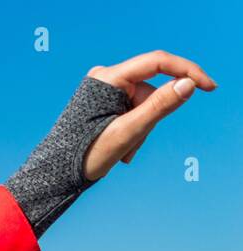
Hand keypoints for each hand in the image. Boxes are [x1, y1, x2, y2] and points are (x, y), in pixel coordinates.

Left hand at [83, 50, 216, 180]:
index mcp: (107, 79)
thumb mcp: (128, 132)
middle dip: (150, 118)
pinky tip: (118, 149)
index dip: (186, 72)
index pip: (157, 63)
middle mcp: (104, 78)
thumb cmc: (85, 155)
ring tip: (122, 152)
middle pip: (150, 89)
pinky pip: (130, 111)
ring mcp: (102, 90)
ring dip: (140, 130)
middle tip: (132, 145)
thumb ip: (159, 106)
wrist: (56, 174)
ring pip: (142, 104)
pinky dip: (132, 130)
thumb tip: (188, 84)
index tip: (207, 87)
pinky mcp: (102, 102)